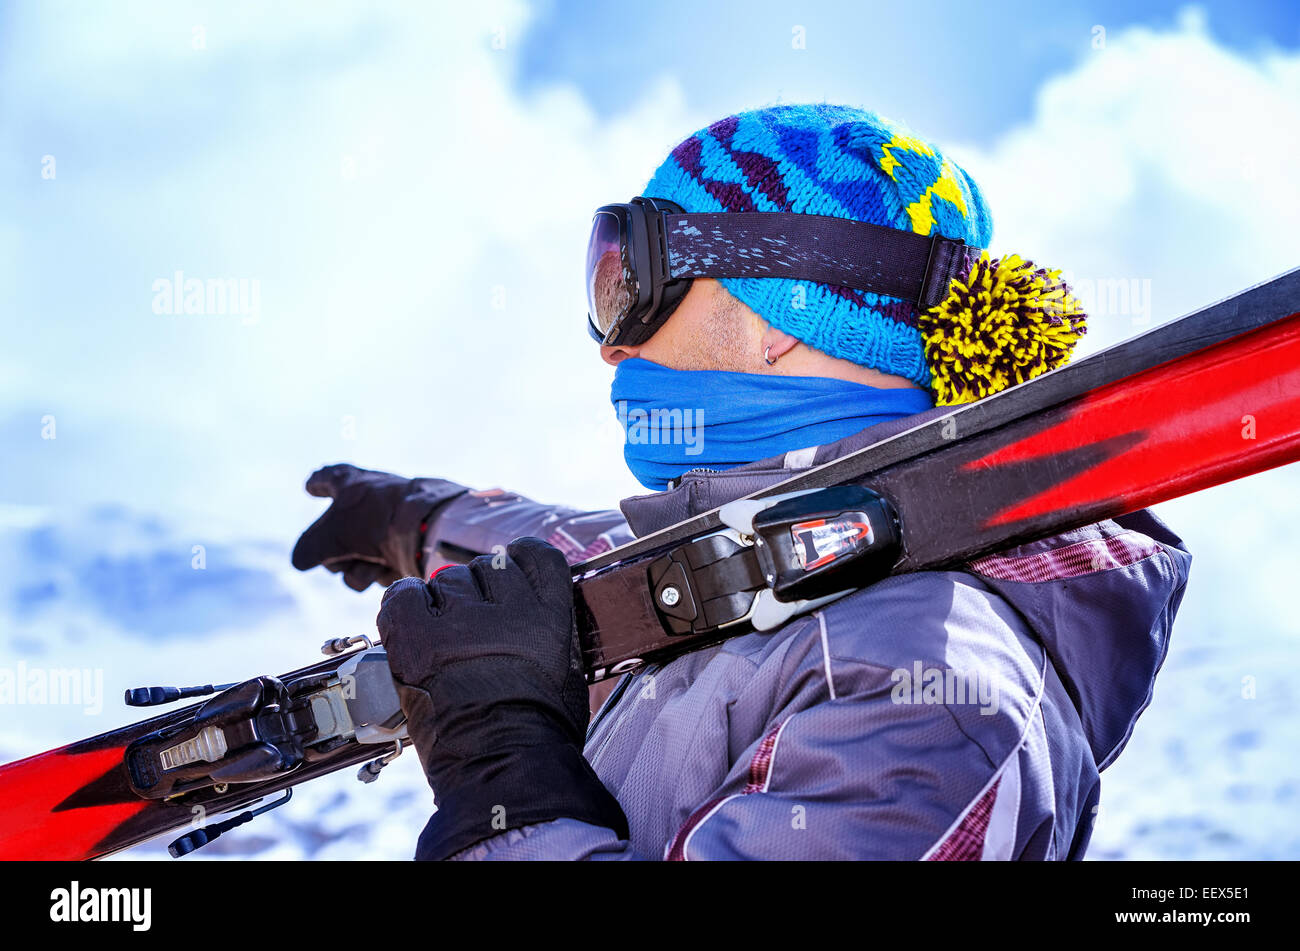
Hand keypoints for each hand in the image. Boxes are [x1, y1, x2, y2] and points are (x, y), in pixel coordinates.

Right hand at [291, 464, 462, 590]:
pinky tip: (390, 568)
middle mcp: (372, 503)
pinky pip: (375, 571)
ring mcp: (388, 529)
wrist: (430, 531)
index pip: (329, 478)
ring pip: (352, 559)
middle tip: (344, 552)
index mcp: (354, 483)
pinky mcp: (404, 552)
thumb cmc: (377, 520)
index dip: (318, 483)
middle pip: (334, 535)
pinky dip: (377, 574)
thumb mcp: (332, 533)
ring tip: (373, 562)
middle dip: (334, 552)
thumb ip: (309, 547)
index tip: (310, 486)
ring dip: (356, 568)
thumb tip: (300, 560)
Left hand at [378, 536, 627, 859]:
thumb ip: (551, 627)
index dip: (519, 560)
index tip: (511, 575)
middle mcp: (507, 610)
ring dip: (444, 603)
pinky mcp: (415, 638)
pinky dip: (405, 603)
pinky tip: (413, 624)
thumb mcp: (567, 670)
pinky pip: (403, 593)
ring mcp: (459, 622)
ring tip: (445, 639)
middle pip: (486, 567)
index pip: (535, 555)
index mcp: (550, 616)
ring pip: (446, 580)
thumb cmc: (537, 732)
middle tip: (474, 627)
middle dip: (480, 590)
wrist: (499, 771)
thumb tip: (533, 604)